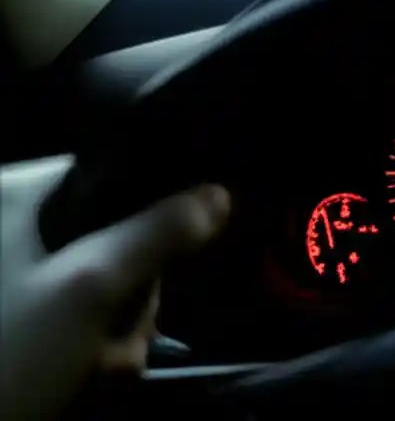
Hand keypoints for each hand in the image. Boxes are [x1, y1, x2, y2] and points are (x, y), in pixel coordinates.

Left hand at [0, 170, 229, 420]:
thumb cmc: (10, 349)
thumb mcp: (91, 287)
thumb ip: (160, 233)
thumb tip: (221, 194)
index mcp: (15, 195)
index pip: (111, 175)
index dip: (152, 209)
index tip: (174, 250)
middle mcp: (14, 227)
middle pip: (114, 239)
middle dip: (133, 295)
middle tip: (116, 330)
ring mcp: (17, 278)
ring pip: (105, 285)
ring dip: (119, 328)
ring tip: (95, 363)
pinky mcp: (24, 320)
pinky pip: (84, 315)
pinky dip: (95, 345)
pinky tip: (85, 371)